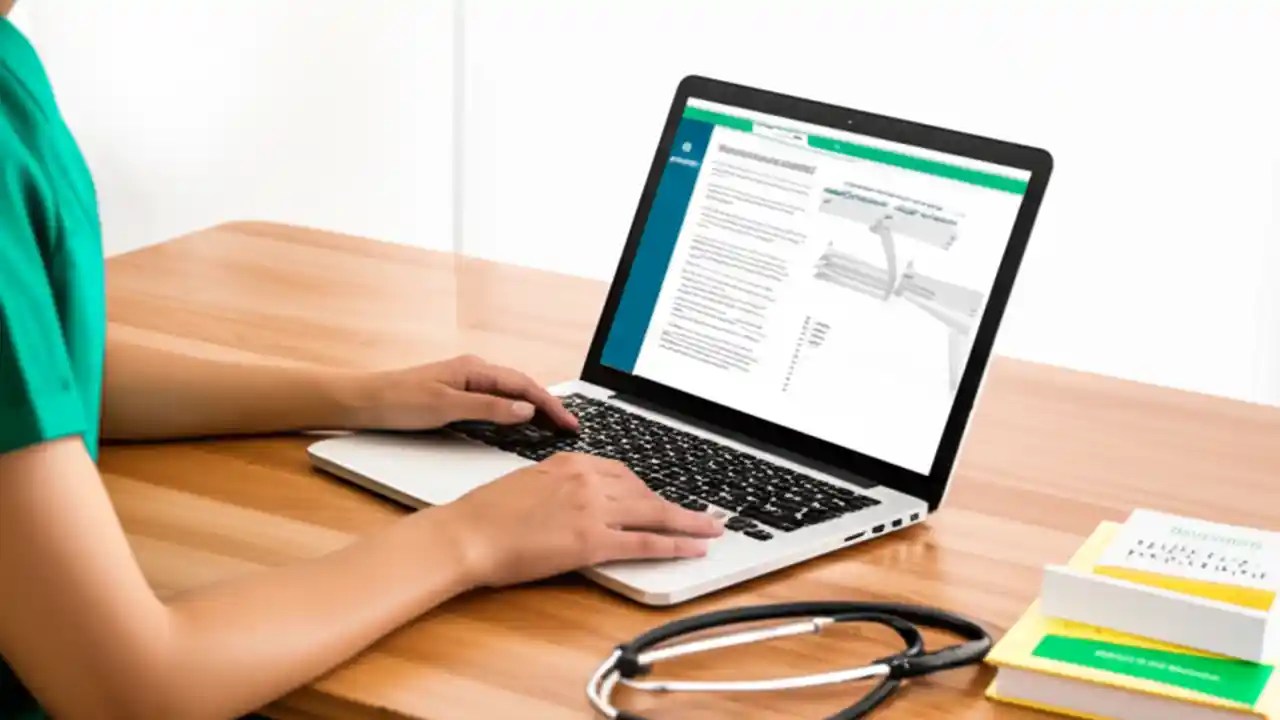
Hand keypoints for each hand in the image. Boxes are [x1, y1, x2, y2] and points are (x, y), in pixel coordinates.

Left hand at [345, 354, 577, 431]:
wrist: (361, 401)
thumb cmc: (398, 402)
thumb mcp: (446, 408)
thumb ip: (488, 409)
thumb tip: (525, 410)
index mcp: (475, 369)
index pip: (524, 386)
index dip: (550, 404)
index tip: (570, 423)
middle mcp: (473, 371)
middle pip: (521, 387)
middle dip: (548, 405)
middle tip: (569, 427)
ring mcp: (465, 382)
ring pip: (509, 393)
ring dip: (533, 407)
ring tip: (552, 425)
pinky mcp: (455, 394)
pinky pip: (495, 400)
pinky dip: (513, 410)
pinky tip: (517, 422)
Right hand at [432, 453, 723, 586]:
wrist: (466, 532)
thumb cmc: (485, 513)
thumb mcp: (527, 481)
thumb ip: (560, 486)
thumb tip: (576, 499)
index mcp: (571, 461)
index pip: (623, 473)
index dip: (647, 490)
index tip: (660, 498)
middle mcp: (587, 479)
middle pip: (644, 492)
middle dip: (676, 505)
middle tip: (702, 515)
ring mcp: (592, 508)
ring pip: (653, 514)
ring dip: (688, 523)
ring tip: (711, 530)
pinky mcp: (591, 540)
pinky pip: (643, 542)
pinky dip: (674, 546)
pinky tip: (692, 549)